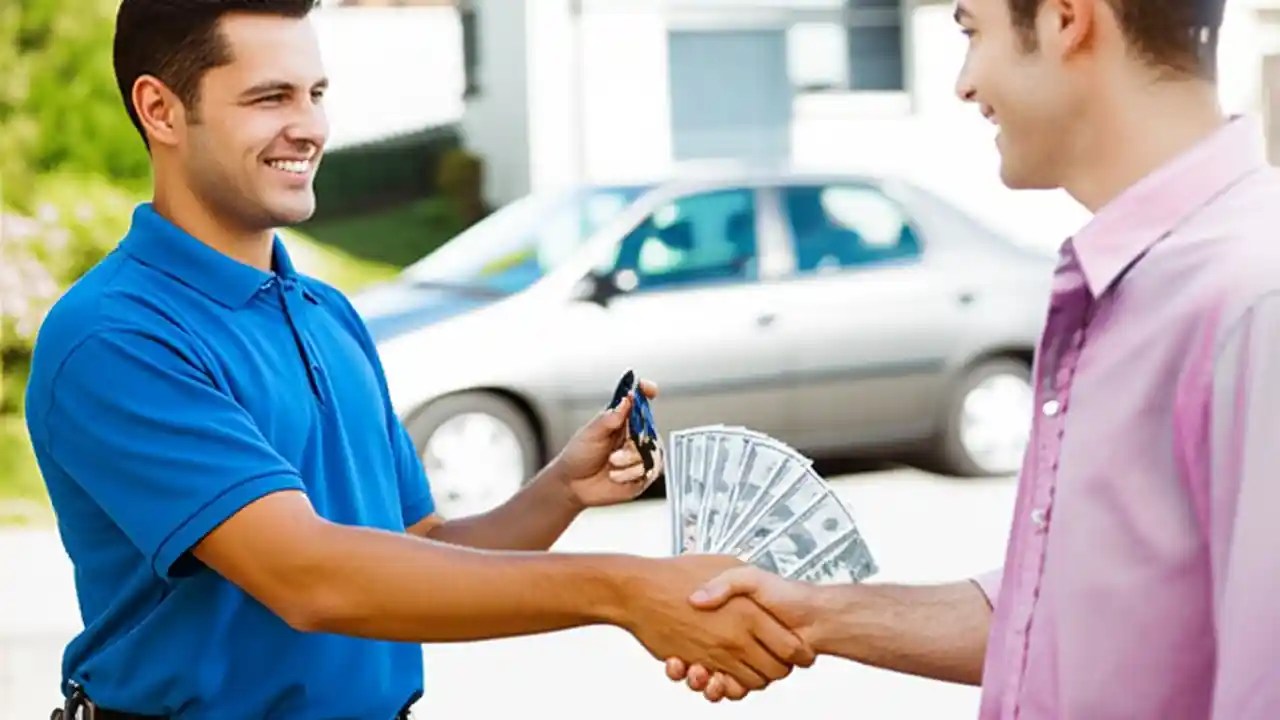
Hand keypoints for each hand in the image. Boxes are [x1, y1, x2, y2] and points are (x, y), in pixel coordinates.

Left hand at [551, 378, 663, 508]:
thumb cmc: (578, 457)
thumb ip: (609, 418)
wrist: (573, 486)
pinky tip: (616, 476)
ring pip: (651, 451)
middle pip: (650, 428)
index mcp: (621, 420)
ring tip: (612, 463)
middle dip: (634, 441)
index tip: (649, 389)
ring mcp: (639, 454)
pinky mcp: (642, 474)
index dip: (646, 392)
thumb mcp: (590, 434)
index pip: (639, 401)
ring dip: (629, 459)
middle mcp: (633, 435)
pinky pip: (649, 470)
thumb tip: (626, 400)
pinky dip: (630, 473)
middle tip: (616, 451)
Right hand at [624, 555, 814, 692]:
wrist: (638, 590)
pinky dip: (725, 686)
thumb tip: (763, 587)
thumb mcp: (724, 563)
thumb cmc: (676, 574)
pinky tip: (723, 670)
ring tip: (749, 663)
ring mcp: (716, 654)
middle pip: (775, 671)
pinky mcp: (697, 664)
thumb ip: (747, 579)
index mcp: (749, 612)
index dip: (798, 652)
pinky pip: (722, 688)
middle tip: (776, 657)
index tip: (799, 648)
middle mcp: (736, 638)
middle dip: (779, 669)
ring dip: (752, 679)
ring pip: (750, 683)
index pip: (790, 647)